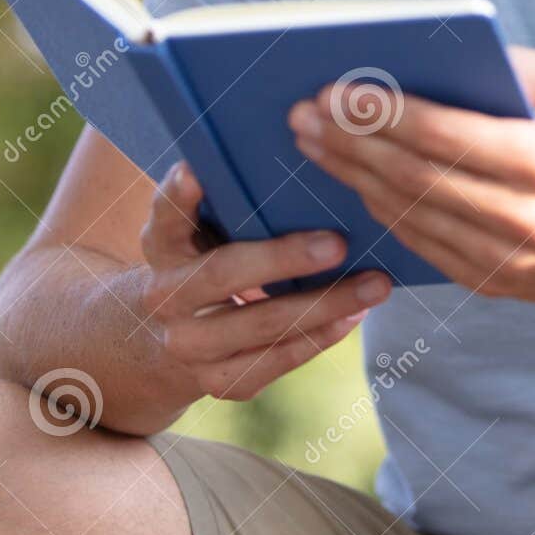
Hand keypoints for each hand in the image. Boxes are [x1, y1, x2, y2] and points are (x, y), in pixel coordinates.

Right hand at [138, 163, 390, 401]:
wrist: (166, 339)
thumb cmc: (205, 259)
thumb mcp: (199, 228)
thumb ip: (226, 197)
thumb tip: (298, 153)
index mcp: (160, 243)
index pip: (166, 214)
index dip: (180, 194)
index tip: (197, 172)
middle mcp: (164, 295)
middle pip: (224, 275)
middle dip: (284, 259)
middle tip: (339, 244)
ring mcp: (188, 345)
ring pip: (261, 325)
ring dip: (324, 304)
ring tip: (374, 285)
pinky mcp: (218, 381)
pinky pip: (274, 362)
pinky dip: (318, 338)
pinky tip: (352, 317)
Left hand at [288, 48, 534, 307]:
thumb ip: (513, 66)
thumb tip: (438, 51)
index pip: (444, 134)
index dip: (383, 113)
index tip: (336, 89)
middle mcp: (521, 218)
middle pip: (412, 177)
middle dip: (350, 143)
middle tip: (302, 115)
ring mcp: (505, 259)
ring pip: (407, 215)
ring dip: (351, 178)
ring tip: (312, 144)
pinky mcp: (494, 283)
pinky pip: (421, 245)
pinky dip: (380, 211)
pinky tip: (351, 182)